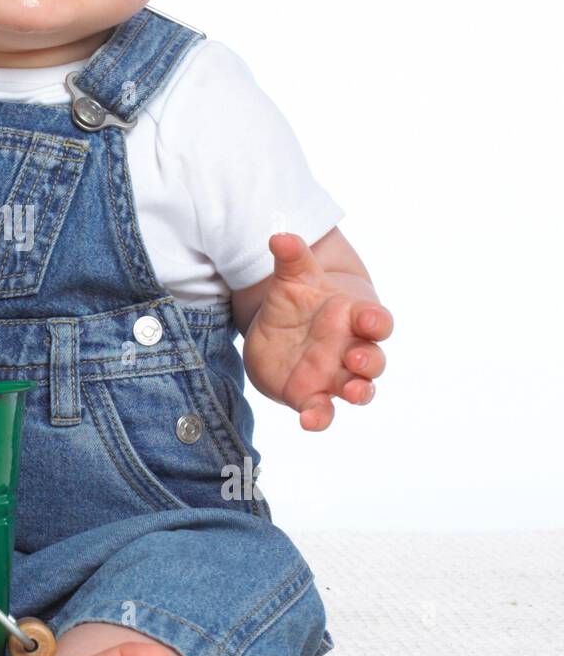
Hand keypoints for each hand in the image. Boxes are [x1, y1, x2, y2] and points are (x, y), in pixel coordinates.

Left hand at [242, 233, 392, 430]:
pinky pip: (322, 411)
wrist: (282, 329)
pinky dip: (320, 417)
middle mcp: (349, 348)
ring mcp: (334, 375)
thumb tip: (279, 236)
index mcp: (352, 317)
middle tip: (356, 358)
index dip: (377, 321)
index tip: (370, 320)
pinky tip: (311, 420)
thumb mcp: (294, 276)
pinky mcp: (311, 395)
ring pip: (358, 388)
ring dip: (359, 392)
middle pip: (374, 359)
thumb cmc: (300, 300)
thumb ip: (291, 257)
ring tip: (352, 392)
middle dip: (370, 360)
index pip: (376, 320)